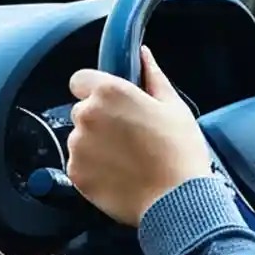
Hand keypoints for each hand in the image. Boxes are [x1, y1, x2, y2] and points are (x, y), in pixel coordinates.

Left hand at [66, 47, 211, 225]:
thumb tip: (143, 54)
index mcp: (110, 93)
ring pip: (80, 137)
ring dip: (96, 143)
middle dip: (100, 118)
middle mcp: (87, 116)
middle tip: (129, 133)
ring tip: (126, 157)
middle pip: (82, 110)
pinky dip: (94, 167)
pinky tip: (119, 173)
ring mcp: (78, 147)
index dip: (94, 88)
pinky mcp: (75, 174)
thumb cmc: (179, 150)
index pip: (79, 79)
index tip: (111, 101)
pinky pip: (79, 163)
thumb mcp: (174, 106)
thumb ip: (153, 76)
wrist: (175, 200)